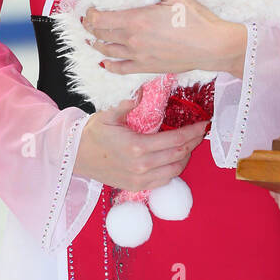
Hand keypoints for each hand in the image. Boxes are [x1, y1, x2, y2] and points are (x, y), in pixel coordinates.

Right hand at [73, 98, 208, 190]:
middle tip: (201, 131)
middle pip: (180, 154)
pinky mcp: (136, 187)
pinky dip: (174, 170)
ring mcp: (140, 179)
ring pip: (175, 169)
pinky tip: (176, 159)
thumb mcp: (109, 115)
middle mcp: (142, 166)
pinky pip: (164, 180)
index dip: (193, 132)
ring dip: (186, 156)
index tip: (203, 124)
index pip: (176, 140)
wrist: (75, 157)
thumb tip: (141, 92)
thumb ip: (127, 104)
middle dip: (194, 142)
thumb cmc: (92, 134)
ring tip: (190, 144)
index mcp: (138, 146)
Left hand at [81, 0, 246, 78]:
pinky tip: (104, 63)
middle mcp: (132, 40)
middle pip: (101, 34)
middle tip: (89, 21)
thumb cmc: (196, 19)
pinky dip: (109, 66)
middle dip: (91, 27)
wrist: (211, 46)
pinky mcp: (146, 68)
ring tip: (92, 38)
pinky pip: (120, 69)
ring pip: (107, 51)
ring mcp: (138, 56)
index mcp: (136, 20)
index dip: (90, 14)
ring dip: (96, 44)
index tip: (90, 8)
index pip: (101, 19)